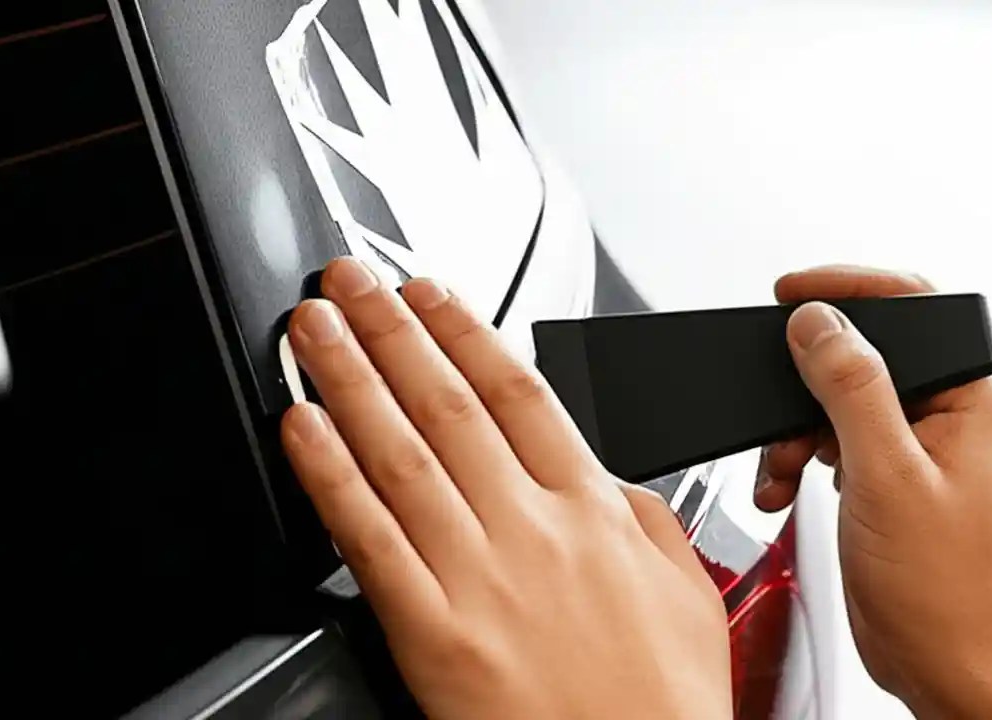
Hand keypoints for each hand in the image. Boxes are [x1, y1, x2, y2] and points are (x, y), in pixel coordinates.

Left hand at [280, 258, 730, 719]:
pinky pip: (369, 538)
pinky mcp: (432, 634)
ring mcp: (478, 577)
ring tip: (315, 326)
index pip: (519, 391)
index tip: (427, 291)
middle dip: (390, 329)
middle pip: (448, 402)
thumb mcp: (688, 592)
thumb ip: (644, 518)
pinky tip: (303, 427)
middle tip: (350, 279)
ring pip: (401, 451)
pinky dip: (331, 474)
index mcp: (594, 512)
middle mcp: (532, 530)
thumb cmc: (661, 707)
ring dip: (350, 376)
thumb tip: (608, 477)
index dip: (464, 330)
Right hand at [753, 266, 991, 718]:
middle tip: (771, 400)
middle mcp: (947, 417)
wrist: (944, 661)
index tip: (790, 292)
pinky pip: (829, 443)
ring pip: (835, 404)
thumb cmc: (944, 585)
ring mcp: (914, 449)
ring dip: (792, 433)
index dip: (849, 290)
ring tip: (780, 471)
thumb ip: (852, 388)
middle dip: (803, 384)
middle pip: (861, 358)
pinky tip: (786, 488)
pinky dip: (796, 460)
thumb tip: (818, 322)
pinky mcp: (885, 480)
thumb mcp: (886, 473)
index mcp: (972, 400)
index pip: (913, 309)